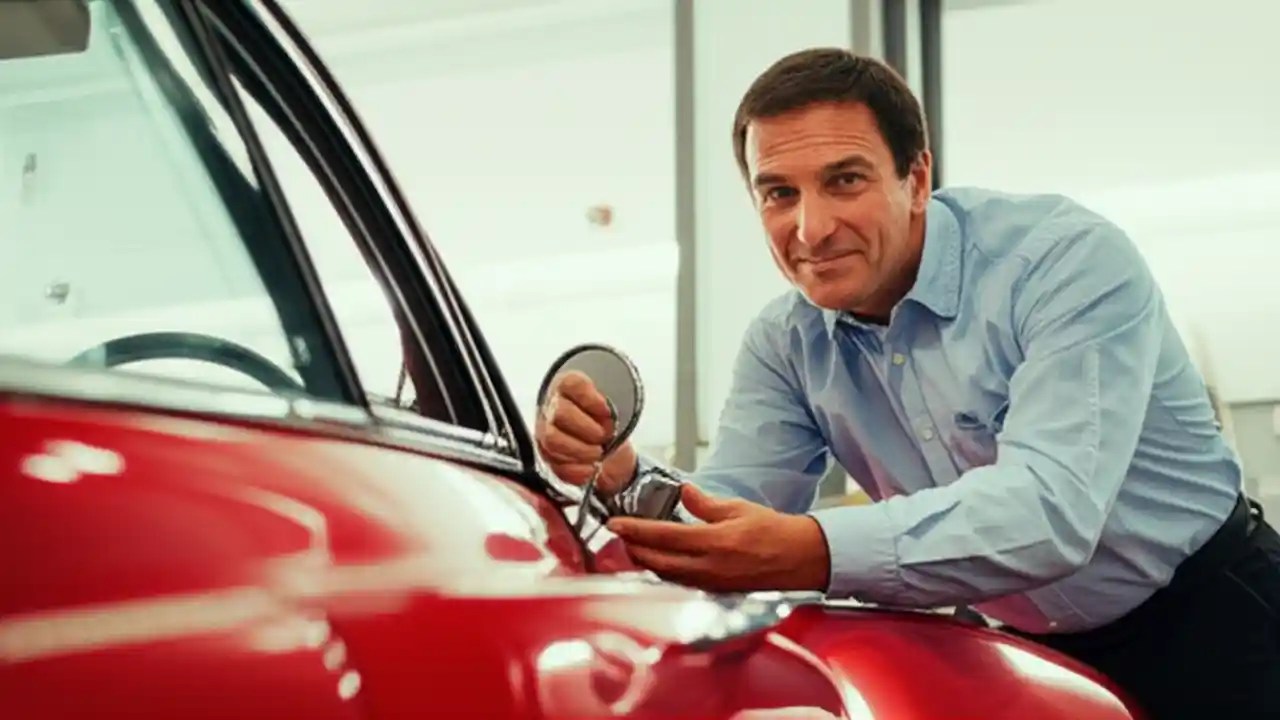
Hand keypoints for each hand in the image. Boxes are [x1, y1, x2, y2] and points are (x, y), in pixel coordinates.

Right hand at [534, 370, 637, 495]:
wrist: (607, 446)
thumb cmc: (607, 421)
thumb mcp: (615, 407)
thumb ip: (611, 407)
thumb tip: (607, 418)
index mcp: (569, 386)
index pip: (572, 383)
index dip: (589, 398)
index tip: (606, 411)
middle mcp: (552, 407)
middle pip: (560, 413)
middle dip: (587, 428)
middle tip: (604, 436)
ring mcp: (545, 433)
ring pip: (552, 440)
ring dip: (580, 450)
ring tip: (598, 453)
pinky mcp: (548, 457)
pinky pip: (555, 465)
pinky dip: (577, 470)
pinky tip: (591, 468)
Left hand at [606, 484, 830, 592]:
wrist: (801, 560)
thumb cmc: (773, 532)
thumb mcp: (738, 508)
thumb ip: (706, 503)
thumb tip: (683, 492)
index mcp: (713, 543)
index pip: (662, 536)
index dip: (634, 530)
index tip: (614, 523)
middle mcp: (707, 568)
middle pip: (656, 560)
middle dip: (633, 547)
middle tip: (619, 534)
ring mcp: (710, 584)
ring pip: (665, 575)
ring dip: (645, 561)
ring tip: (634, 546)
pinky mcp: (714, 592)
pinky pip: (680, 583)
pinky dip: (663, 572)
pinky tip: (658, 562)